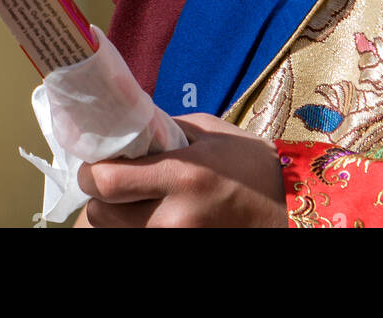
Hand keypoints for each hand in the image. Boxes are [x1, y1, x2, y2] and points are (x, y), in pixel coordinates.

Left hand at [76, 113, 287, 227]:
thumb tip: (127, 129)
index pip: (108, 182)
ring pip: (117, 234)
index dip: (91, 172)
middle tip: (112, 180)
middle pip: (102, 215)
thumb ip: (165, 130)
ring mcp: (179, 242)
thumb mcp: (210, 133)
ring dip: (116, 216)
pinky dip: (137, 229)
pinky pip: (140, 242)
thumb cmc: (252, 164)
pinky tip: (152, 213)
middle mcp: (175, 216)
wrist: (290, 208)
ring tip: (134, 198)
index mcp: (183, 175)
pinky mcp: (182, 253)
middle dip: (100, 197)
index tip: (95, 161)